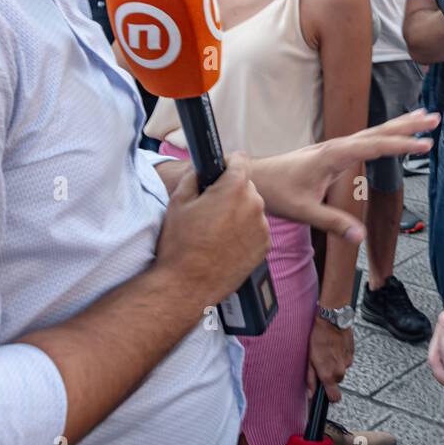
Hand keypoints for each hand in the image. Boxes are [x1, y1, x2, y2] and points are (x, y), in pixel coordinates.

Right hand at [156, 153, 269, 308]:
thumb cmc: (180, 244)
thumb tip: (202, 167)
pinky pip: (256, 229)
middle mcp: (254, 204)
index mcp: (234, 188)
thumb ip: (194, 176)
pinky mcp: (265, 246)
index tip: (219, 169)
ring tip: (215, 230)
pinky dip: (245, 231)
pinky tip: (225, 243)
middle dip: (230, 191)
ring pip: (252, 208)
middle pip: (246, 186)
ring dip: (238, 212)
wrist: (187, 284)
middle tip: (210, 207)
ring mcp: (262, 227)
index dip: (227, 162)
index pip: (240, 159)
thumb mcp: (178, 201)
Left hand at [259, 110, 438, 239]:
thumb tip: (359, 236)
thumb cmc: (277, 191)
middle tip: (434, 117)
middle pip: (379, 131)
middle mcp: (338, 145)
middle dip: (408, 125)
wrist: (256, 177)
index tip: (424, 144)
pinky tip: (394, 134)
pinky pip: (367, 139)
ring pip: (374, 132)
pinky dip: (385, 133)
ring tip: (425, 117)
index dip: (401, 145)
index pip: (375, 146)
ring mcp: (337, 147)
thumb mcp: (304, 211)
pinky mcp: (336, 152)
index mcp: (334, 154)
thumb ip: (333, 223)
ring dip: (400, 125)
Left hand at [307, 317, 353, 401]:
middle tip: (322, 364)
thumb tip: (310, 394)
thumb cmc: (318, 338)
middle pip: (337, 382)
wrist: (333, 321)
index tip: (325, 393)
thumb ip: (311, 379)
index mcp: (328, 374)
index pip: (335, 398)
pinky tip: (334, 348)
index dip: (330, 397)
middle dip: (330, 376)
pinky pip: (345, 360)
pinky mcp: (352, 354)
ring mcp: (347, 362)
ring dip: (335, 365)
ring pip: (341, 370)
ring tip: (328, 352)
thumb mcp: (309, 359)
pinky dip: (340, 357)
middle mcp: (340, 371)